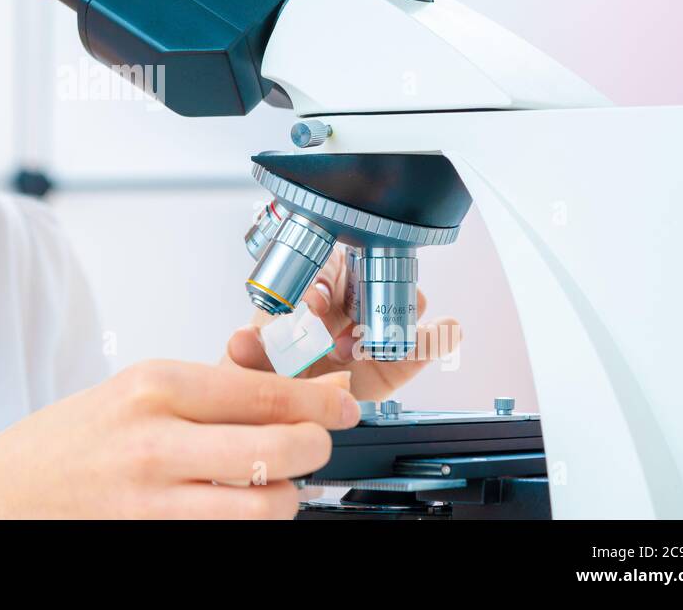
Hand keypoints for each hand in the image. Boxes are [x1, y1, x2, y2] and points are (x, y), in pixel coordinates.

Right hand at [0, 359, 358, 518]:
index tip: (339, 405)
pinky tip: (232, 510)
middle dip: (313, 449)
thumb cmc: (63, 442)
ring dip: (284, 498)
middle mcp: (155, 443)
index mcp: (152, 387)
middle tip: (313, 445)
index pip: (263, 392)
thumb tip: (286, 387)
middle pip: (277, 449)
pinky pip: (231, 538)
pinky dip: (246, 526)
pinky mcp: (153, 540)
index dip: (317, 402)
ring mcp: (153, 502)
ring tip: (271, 486)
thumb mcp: (129, 392)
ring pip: (266, 506)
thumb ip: (205, 391)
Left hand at [223, 244, 461, 400]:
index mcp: (309, 293)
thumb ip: (250, 352)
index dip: (326, 278)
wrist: (281, 417)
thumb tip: (241, 340)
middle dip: (367, 295)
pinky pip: (424, 344)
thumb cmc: (262, 376)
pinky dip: (436, 337)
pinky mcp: (397, 364)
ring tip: (373, 347)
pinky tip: (440, 333)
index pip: (327, 265)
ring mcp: (374, 332)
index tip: (315, 302)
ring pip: (404, 304)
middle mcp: (347, 307)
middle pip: (376, 276)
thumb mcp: (250, 363)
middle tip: (347, 331)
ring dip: (395, 317)